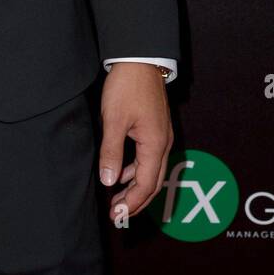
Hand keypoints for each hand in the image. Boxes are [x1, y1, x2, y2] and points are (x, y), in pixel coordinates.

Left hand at [99, 63, 173, 223]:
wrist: (140, 59)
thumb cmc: (127, 86)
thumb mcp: (114, 120)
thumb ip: (112, 152)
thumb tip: (110, 181)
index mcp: (156, 145)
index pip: (146, 185)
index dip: (131, 203)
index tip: (116, 215)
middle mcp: (163, 144)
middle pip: (152, 183)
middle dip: (136, 202)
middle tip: (118, 215)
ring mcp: (161, 136)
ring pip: (151, 171)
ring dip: (135, 187)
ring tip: (118, 199)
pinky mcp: (155, 128)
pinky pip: (149, 158)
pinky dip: (136, 171)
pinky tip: (122, 173)